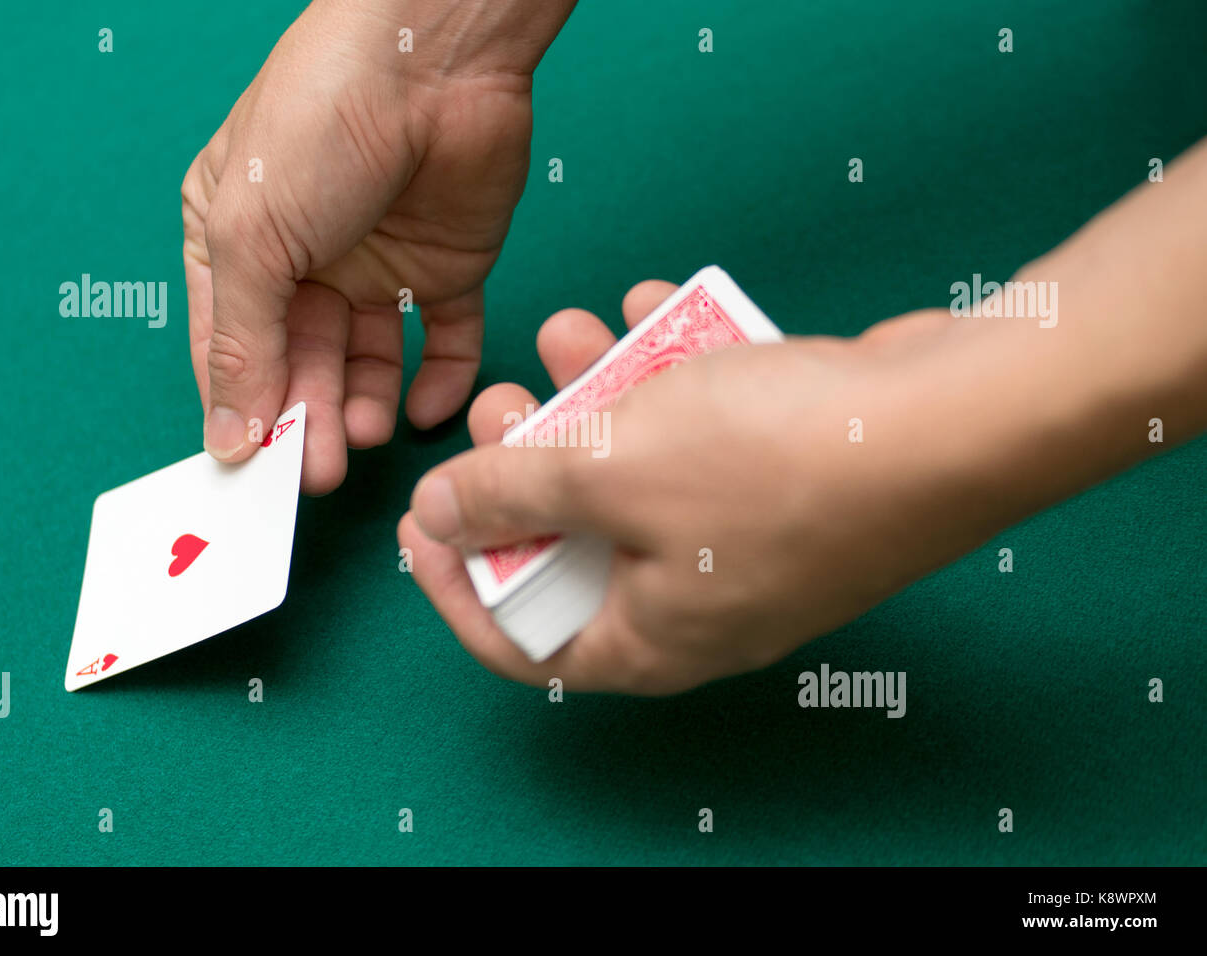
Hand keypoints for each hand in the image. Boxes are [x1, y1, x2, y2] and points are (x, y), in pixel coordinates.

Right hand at [182, 0, 573, 493]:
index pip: (229, 347)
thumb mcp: (251, 236)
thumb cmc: (320, 119)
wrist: (432, 55)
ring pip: (365, 360)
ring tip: (361, 437)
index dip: (241, 408)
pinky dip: (438, 378)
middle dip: (306, 419)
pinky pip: (443, 338)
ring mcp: (377, 263)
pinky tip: (424, 407)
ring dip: (360, 404)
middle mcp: (303, 258)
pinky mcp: (446, 265)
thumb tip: (227, 435)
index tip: (253, 469)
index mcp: (233, 239)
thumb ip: (240, 341)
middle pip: (300, 363)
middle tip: (318, 472)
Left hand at [399, 282, 982, 693]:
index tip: (420, 523)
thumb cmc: (774, 464)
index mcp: (647, 639)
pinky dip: (669, 382)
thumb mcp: (611, 472)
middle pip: (576, 544)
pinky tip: (647, 312)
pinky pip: (702, 436)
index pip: (521, 641)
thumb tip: (439, 515)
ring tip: (568, 335)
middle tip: (503, 404)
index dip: (456, 586)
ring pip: (639, 476)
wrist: (948, 421)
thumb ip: (511, 493)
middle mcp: (695, 602)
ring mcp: (746, 540)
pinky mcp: (785, 479)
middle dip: (528, 465)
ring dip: (595, 404)